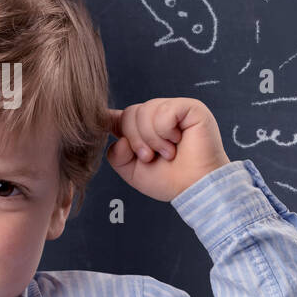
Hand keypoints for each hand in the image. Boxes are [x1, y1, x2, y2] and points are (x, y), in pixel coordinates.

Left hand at [104, 98, 230, 201]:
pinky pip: (163, 111)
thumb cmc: (169, 180)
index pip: (120, 116)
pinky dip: (165, 131)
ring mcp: (174, 109)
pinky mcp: (190, 107)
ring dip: (152, 138)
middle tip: (151, 157)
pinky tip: (177, 141)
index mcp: (144, 128)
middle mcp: (158, 115)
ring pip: (145, 111)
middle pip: (130, 113)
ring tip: (168, 152)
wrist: (196, 188)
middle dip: (136, 139)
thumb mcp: (133, 171)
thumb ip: (117, 155)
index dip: (107, 120)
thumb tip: (118, 138)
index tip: (100, 125)